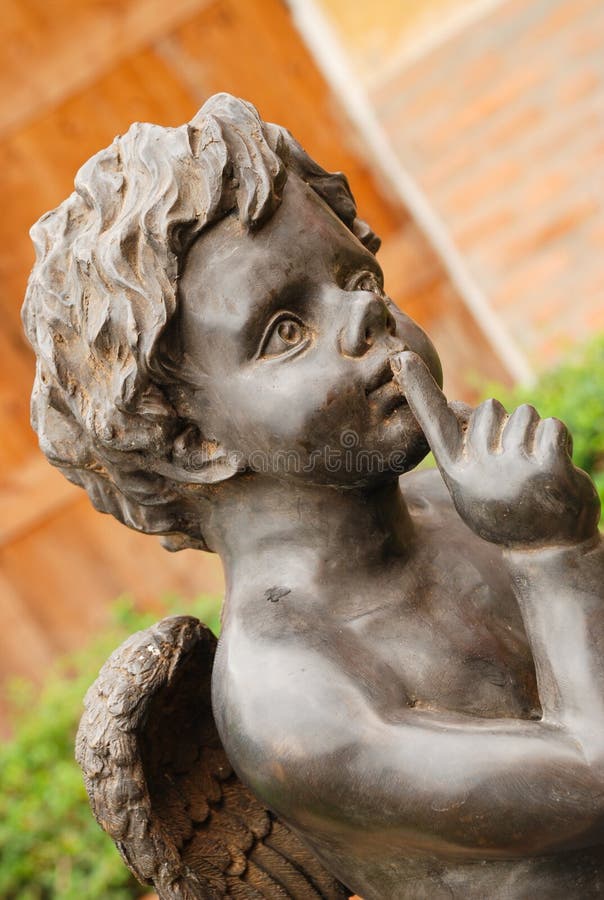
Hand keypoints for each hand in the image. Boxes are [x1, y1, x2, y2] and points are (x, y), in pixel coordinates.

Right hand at [391, 351, 600, 547]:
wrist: (550, 550)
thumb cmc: (509, 508)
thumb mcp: (478, 484)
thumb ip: (465, 447)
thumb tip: (454, 405)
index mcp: (457, 472)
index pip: (433, 422)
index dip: (418, 388)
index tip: (402, 356)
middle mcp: (479, 469)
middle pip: (490, 408)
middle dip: (506, 423)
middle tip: (516, 459)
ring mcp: (513, 470)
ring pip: (525, 414)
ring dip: (534, 432)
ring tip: (535, 467)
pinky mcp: (548, 468)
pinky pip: (552, 427)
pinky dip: (558, 441)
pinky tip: (556, 468)